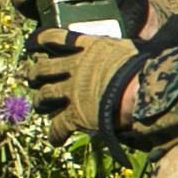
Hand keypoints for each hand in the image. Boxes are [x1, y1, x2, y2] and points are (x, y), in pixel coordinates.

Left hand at [25, 26, 144, 142]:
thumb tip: (140, 39)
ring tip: (41, 106)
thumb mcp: (130, 47)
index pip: (55, 37)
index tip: (35, 44)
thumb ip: (120, 47)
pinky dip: (55, 134)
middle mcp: (74, 68)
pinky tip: (56, 140)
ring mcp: (72, 92)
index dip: (41, 40)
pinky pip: (57, 127)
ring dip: (40, 102)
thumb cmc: (144, 66)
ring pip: (44, 96)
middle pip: (42, 69)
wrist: (143, 89)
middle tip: (33, 78)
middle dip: (34, 74)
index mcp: (88, 47)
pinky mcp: (75, 114)